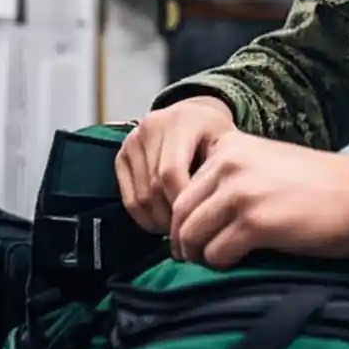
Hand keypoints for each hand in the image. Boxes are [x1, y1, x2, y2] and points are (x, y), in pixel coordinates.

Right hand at [115, 96, 236, 234]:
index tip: (198, 220)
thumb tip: (208, 210)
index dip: (182, 202)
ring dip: (158, 221)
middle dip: (171, 216)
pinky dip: (144, 217)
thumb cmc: (214, 134)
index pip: (171, 172)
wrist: (193, 116)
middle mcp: (151, 127)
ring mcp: (133, 141)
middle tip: (189, 232)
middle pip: (153, 188)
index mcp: (180, 122)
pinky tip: (162, 221)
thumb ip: (218, 171)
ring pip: (140, 198)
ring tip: (178, 228)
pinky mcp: (122, 155)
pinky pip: (129, 198)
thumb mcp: (226, 144)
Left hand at [169, 131, 348, 268]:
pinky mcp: (254, 223)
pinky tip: (241, 263)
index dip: (183, 217)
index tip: (196, 234)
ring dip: (200, 256)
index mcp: (230, 145)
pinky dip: (222, 266)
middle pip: (179, 213)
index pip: (181, 187)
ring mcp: (240, 192)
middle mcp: (229, 164)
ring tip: (218, 263)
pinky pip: (216, 254)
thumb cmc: (321, 186)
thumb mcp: (268, 163)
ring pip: (191, 235)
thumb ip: (232, 177)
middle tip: (197, 258)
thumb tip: (197, 216)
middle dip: (184, 242)